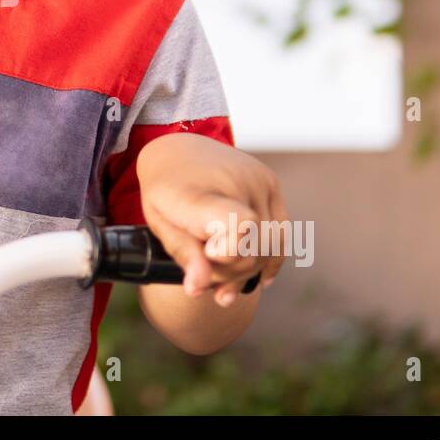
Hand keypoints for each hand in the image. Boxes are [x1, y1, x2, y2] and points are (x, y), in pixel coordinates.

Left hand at [136, 132, 288, 305]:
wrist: (178, 150)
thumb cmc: (164, 191)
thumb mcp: (159, 222)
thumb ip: (182, 254)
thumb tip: (197, 290)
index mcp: (199, 191)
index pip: (239, 227)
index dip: (229, 254)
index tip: (207, 253)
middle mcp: (235, 180)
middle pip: (253, 248)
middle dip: (232, 273)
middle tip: (207, 276)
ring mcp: (258, 179)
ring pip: (269, 245)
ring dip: (249, 269)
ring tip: (223, 280)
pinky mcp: (272, 182)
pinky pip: (281, 233)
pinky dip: (270, 258)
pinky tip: (259, 278)